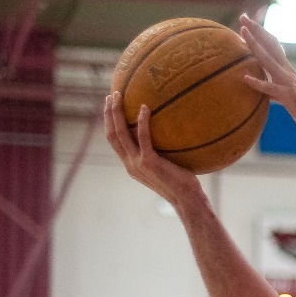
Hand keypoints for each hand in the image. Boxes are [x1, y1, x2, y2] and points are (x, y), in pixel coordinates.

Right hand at [103, 95, 206, 209]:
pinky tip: (145, 107)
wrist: (187, 200)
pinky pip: (143, 137)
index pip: (114, 141)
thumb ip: (160, 153)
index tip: (110, 107)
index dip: (109, 123)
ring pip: (120, 133)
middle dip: (108, 114)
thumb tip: (169, 134)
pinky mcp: (149, 161)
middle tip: (110, 95)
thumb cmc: (182, 183)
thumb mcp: (165, 167)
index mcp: (131, 165)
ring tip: (118, 95)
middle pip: (111, 135)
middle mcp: (130, 164)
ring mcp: (137, 163)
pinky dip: (142, 121)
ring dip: (117, 113)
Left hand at [238, 14, 295, 115]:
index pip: (273, 47)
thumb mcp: (287, 97)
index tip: (247, 23)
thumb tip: (263, 90)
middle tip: (243, 16)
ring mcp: (288, 83)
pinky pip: (270, 89)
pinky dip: (258, 83)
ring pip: (268, 60)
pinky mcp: (289, 97)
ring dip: (254, 45)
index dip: (260, 34)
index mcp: (287, 71)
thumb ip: (274, 90)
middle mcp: (287, 72)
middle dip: (256, 30)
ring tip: (242, 32)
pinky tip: (245, 78)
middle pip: (270, 46)